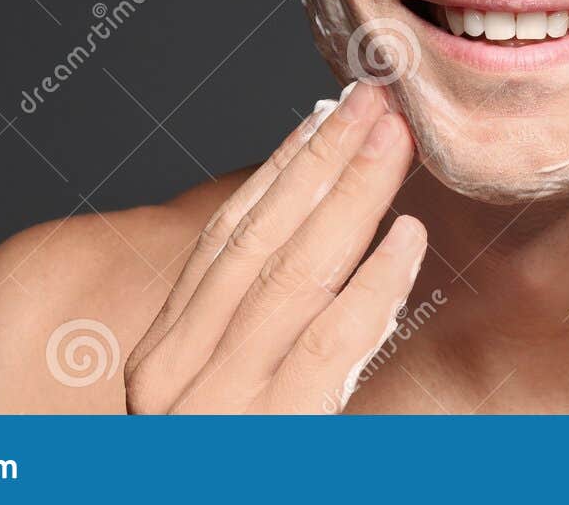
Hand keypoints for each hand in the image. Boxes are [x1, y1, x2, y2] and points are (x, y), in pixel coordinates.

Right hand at [124, 81, 425, 412]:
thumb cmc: (230, 478)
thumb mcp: (217, 402)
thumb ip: (244, 338)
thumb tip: (314, 239)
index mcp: (160, 357)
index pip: (225, 239)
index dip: (279, 170)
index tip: (325, 116)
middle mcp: (174, 375)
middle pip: (260, 240)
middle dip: (322, 161)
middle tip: (373, 101)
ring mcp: (216, 407)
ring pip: (295, 274)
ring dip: (354, 196)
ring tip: (396, 141)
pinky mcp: (271, 434)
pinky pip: (331, 342)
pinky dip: (373, 283)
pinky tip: (408, 237)